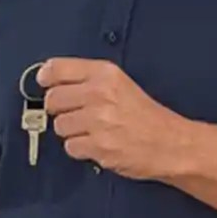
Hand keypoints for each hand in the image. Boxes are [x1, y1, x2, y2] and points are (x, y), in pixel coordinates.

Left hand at [37, 57, 193, 180]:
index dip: (45, 77)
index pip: (57, 68)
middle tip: (74, 113)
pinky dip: (80, 149)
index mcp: (105, 74)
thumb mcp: (120, 83)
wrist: (171, 144)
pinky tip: (96, 144)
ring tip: (91, 130)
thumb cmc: (146, 115)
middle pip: (52, 99)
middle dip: (59, 108)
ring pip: (59, 125)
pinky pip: (70, 147)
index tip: (44, 83)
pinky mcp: (99, 146)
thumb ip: (88, 79)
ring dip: (71, 131)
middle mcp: (99, 94)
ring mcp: (98, 121)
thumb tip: (50, 78)